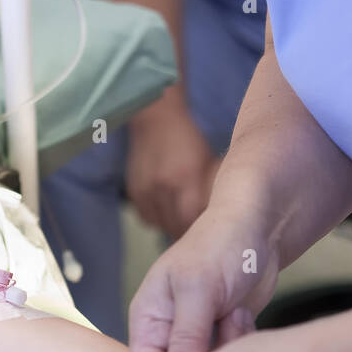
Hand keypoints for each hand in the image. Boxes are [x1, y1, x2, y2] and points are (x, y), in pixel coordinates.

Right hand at [126, 104, 217, 239]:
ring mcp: (146, 190)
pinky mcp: (134, 191)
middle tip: (198, 231)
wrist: (156, 119)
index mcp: (186, 178)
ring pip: (160, 226)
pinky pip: (147, 219)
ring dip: (172, 227)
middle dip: (187, 232)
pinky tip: (166, 210)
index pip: (191, 220)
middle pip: (175, 227)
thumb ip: (210, 190)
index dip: (200, 230)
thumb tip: (217, 217)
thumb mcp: (208, 161)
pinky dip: (157, 219)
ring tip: (182, 220)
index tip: (208, 231)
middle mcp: (163, 187)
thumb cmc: (190, 140)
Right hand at [128, 195, 278, 351]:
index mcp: (148, 318)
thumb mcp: (198, 289)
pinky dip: (240, 345)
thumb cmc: (219, 245)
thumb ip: (185, 336)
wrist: (261, 228)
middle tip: (219, 347)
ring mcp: (197, 335)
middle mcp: (168, 332)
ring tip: (232, 316)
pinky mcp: (223, 335)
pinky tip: (243, 317)